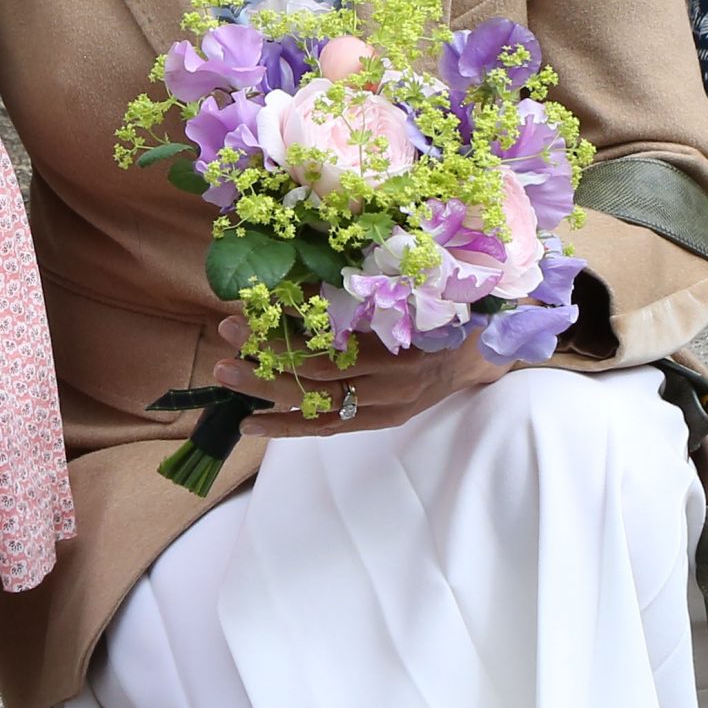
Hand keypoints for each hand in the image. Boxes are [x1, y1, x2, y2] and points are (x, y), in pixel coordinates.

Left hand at [213, 315, 503, 434]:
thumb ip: (360, 291)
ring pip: (318, 406)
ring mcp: (387, 406)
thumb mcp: (409, 290)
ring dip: (267, 391)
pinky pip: (329, 428)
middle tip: (225, 335)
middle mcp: (393, 382)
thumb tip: (297, 280)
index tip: (247, 310)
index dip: (285, 332)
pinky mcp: (382, 421)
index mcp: (401, 342)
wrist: (483, 352)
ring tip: (226, 374)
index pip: (331, 346)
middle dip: (266, 356)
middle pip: (318, 377)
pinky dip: (287, 427)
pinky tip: (251, 425)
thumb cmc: (444, 310)